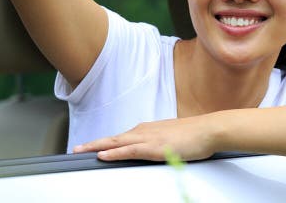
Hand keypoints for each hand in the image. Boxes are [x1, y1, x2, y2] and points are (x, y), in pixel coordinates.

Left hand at [73, 116, 218, 161]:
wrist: (208, 130)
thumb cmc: (194, 135)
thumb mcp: (172, 140)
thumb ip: (158, 144)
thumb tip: (152, 151)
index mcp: (148, 130)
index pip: (121, 137)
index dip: (105, 142)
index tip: (92, 147)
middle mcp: (144, 131)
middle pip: (113, 138)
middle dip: (93, 143)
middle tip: (76, 149)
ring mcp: (148, 138)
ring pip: (117, 142)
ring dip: (98, 146)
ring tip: (81, 151)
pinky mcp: (154, 147)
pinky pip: (129, 150)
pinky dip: (114, 152)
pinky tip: (103, 155)